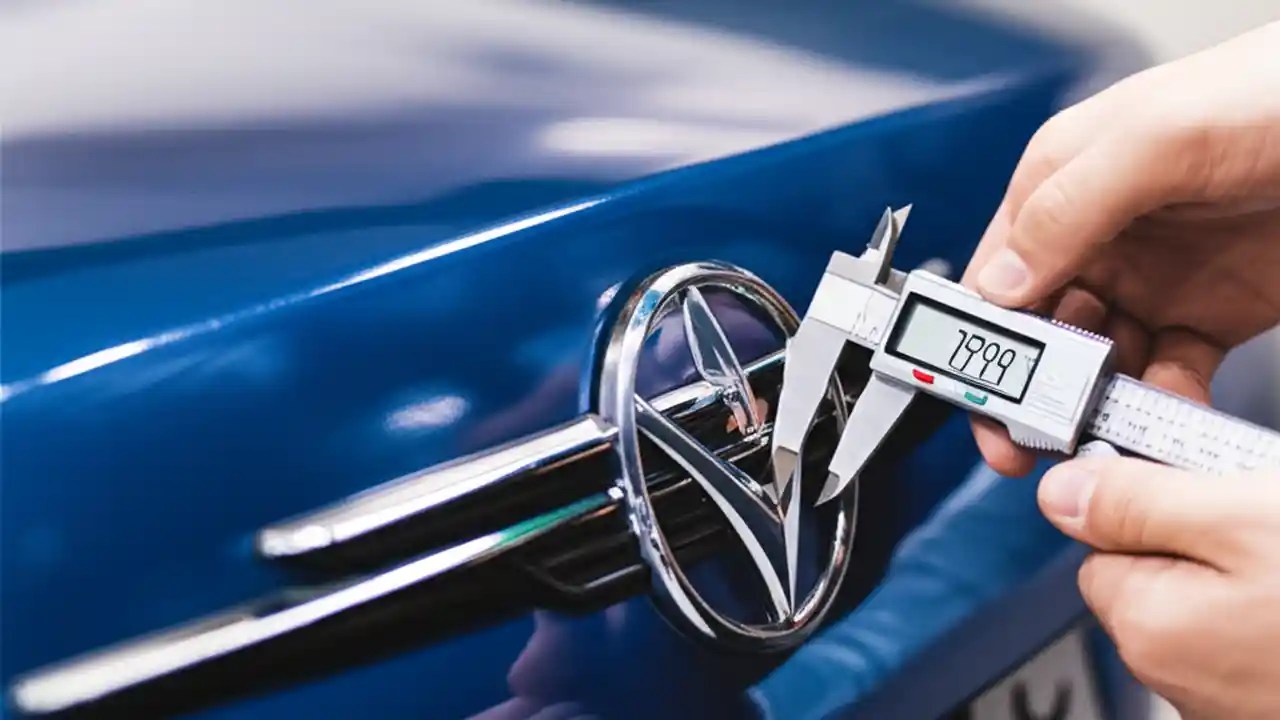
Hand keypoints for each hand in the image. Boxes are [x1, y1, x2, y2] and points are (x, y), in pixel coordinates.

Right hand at [962, 21, 1279, 475]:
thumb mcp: (1156, 137)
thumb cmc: (1272, 94)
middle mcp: (1096, 237)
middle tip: (1029, 438)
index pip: (994, 275)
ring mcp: (1150, 279)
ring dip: (1094, 403)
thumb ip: (1068, 207)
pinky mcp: (1207, 312)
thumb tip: (998, 284)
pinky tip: (1169, 409)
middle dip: (1029, 387)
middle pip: (1037, 331)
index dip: (979, 338)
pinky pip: (1168, 374)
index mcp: (1062, 185)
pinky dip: (1163, 404)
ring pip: (1096, 364)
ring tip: (1104, 430)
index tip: (980, 394)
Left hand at [1039, 457, 1279, 719]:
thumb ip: (1136, 502)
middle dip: (1201, 544)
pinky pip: (1248, 636)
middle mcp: (1178, 675)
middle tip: (1263, 525)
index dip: (1149, 508)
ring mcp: (1230, 699)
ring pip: (1207, 606)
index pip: (1098, 547)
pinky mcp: (1267, 703)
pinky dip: (1270, 611)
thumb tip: (1059, 492)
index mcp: (1149, 627)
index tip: (1199, 488)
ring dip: (1243, 576)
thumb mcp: (1237, 517)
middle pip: (1153, 577)